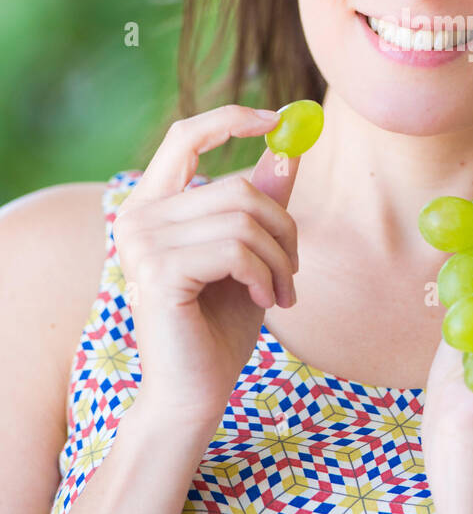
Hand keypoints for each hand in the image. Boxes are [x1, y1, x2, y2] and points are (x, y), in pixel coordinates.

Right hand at [113, 104, 299, 430]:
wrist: (194, 394)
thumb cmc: (219, 326)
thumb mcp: (250, 253)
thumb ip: (262, 200)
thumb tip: (289, 145)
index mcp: (152, 205)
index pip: (186, 136)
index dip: (233, 120)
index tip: (280, 119)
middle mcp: (137, 217)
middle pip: (237, 186)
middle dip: (283, 226)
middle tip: (294, 269)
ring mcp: (141, 244)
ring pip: (242, 219)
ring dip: (279, 259)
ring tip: (281, 292)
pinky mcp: (157, 272)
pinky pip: (236, 249)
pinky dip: (264, 275)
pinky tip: (263, 302)